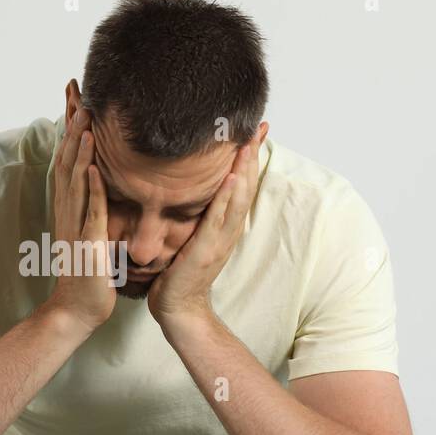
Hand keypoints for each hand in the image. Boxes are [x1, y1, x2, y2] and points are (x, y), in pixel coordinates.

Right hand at [41, 95, 117, 336]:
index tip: (75, 95)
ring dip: (79, 148)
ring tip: (85, 119)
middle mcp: (68, 210)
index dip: (71, 125)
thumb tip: (102, 181)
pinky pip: (89, 211)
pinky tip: (95, 167)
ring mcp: (76, 225)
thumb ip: (94, 205)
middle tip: (75, 91)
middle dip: (71, 123)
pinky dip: (91, 188)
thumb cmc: (90, 272)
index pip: (69, 156)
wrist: (78, 309)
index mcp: (71, 205)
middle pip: (66, 158)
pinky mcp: (88, 243)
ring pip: (75, 179)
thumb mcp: (91, 230)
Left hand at [147, 141, 258, 332]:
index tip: (254, 131)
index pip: (241, 184)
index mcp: (225, 225)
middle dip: (252, 155)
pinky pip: (218, 219)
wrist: (178, 308)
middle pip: (246, 185)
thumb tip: (193, 190)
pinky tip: (231, 177)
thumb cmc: (179, 273)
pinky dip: (226, 197)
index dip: (249, 158)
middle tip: (257, 126)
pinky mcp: (206, 250)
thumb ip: (198, 214)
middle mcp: (228, 230)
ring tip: (248, 142)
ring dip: (244, 169)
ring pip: (238, 198)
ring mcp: (220, 240)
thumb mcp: (192, 236)